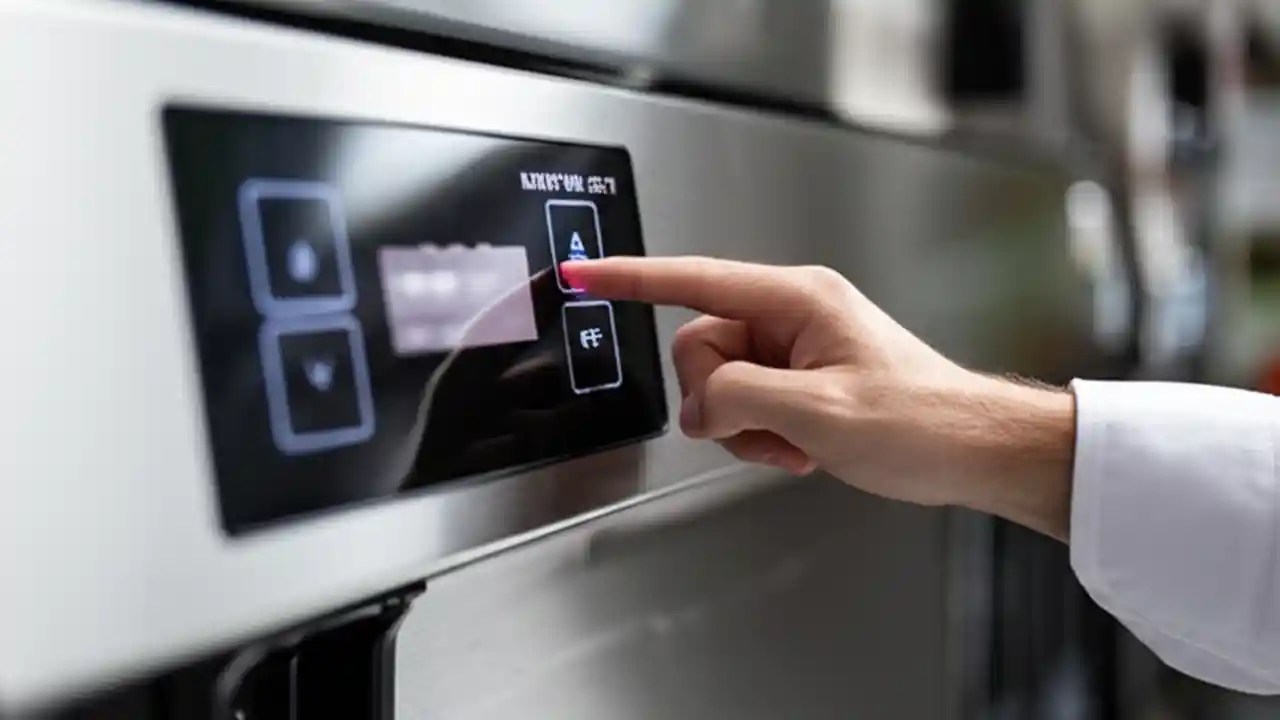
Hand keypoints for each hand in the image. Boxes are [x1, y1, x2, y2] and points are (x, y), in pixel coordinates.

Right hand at [561, 257, 1075, 539]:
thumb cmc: (923, 421)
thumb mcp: (821, 413)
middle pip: (701, 347)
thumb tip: (701, 404)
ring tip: (795, 444)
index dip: (631, 279)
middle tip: (764, 431)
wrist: (970, 449)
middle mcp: (791, 315)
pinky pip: (743, 403)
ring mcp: (794, 347)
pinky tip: (801, 448)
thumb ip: (741, 398)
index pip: (694, 281)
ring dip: (744, 427)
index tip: (584, 274)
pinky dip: (761, 435)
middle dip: (718, 401)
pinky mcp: (798, 378)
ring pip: (719, 384)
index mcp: (798, 300)